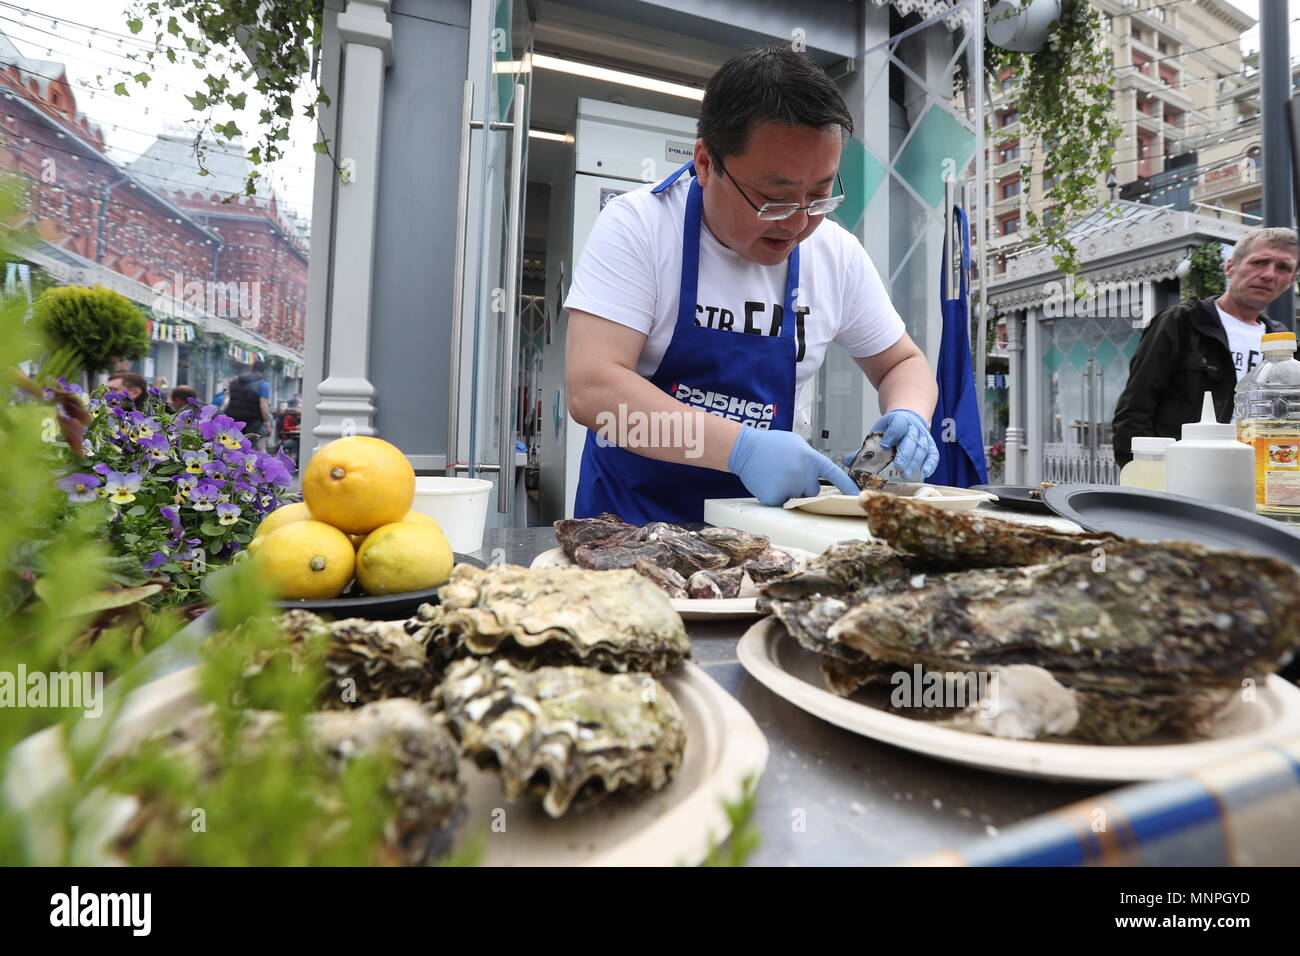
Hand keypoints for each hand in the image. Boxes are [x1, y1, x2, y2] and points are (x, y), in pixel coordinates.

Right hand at [728, 426, 858, 505]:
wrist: (744, 448)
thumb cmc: (770, 444)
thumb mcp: (796, 443)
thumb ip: (810, 459)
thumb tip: (817, 474)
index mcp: (811, 458)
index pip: (835, 475)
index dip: (847, 486)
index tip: (856, 497)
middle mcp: (803, 473)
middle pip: (812, 490)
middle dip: (802, 484)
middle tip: (785, 471)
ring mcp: (790, 486)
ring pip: (796, 497)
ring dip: (788, 490)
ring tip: (774, 475)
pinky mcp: (776, 497)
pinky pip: (781, 502)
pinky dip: (774, 496)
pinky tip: (767, 482)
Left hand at [870, 409, 938, 478]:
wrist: (908, 419)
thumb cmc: (890, 429)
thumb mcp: (877, 432)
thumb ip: (866, 446)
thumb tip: (849, 460)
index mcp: (899, 420)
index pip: (898, 425)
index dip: (892, 435)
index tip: (884, 446)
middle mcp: (914, 427)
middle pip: (911, 440)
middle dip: (905, 454)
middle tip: (898, 466)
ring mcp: (924, 436)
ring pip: (922, 449)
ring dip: (914, 462)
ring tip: (905, 474)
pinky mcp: (930, 445)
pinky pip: (933, 454)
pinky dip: (930, 464)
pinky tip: (923, 473)